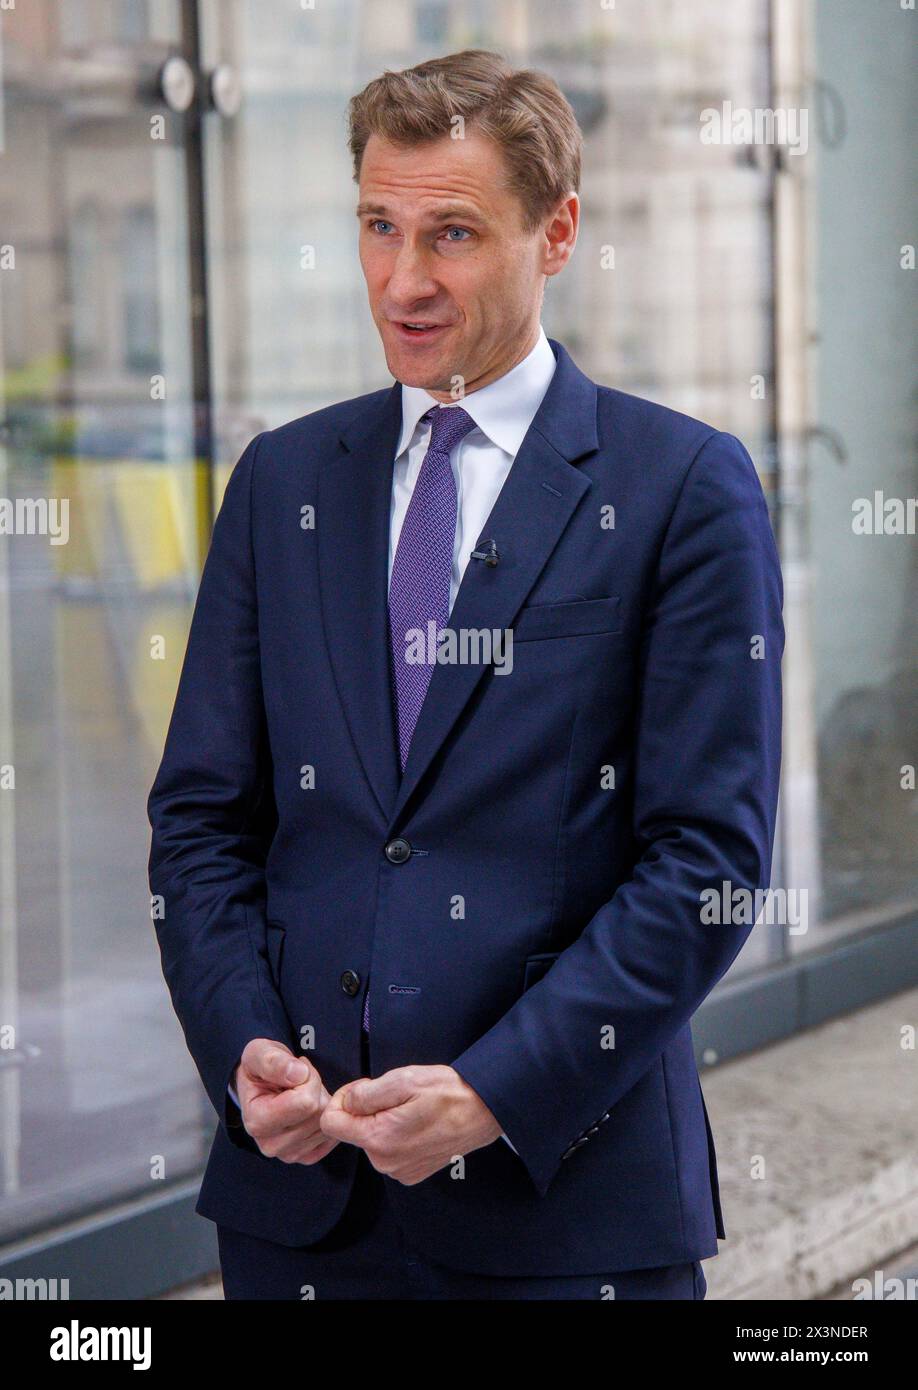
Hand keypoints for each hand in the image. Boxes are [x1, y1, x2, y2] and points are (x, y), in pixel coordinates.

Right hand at [235, 1039, 337, 1164]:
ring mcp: (289, 1154)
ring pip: (327, 1123)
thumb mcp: (260, 1053)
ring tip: (303, 1092)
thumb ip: (274, 1061)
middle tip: (301, 1080)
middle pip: (318, 1113)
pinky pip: (332, 1135)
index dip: (308, 1078)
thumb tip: (298, 1074)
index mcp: (256, 1122)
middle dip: (316, 1089)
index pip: (305, 1102)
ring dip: (321, 1102)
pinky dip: (326, 1118)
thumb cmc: (262, 1067)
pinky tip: (311, 1109)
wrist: (262, 1084)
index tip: (297, 1068)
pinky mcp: (305, 1157)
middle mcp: (270, 1145)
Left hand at [319, 1064, 501, 1184]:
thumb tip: (345, 1102)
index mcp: (378, 1139)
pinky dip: (397, 1134)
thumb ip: (366, 1093)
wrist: (485, 1110)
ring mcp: (399, 1171)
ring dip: (383, 1121)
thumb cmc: (448, 1093)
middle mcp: (385, 1162)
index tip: (364, 1090)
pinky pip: (389, 1151)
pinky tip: (418, 1123)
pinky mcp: (411, 1173)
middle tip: (396, 1094)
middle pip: (352, 1131)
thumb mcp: (403, 1080)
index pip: (331, 1123)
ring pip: (371, 1140)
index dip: (342, 1099)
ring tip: (412, 1108)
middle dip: (366, 1109)